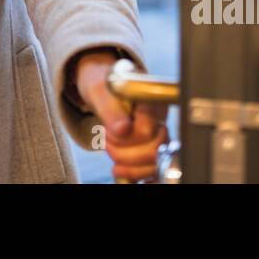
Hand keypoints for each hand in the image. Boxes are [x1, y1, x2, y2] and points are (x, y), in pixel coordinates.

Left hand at [74, 50, 169, 182]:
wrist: (103, 85)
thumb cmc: (102, 83)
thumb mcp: (99, 90)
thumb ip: (110, 109)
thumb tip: (122, 129)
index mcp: (150, 100)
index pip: (147, 129)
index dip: (124, 137)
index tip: (106, 131)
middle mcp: (159, 118)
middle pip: (154, 149)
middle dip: (125, 153)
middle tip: (106, 143)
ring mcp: (158, 134)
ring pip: (155, 163)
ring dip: (130, 166)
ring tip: (113, 158)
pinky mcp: (152, 147)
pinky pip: (153, 169)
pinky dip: (138, 175)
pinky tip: (123, 172)